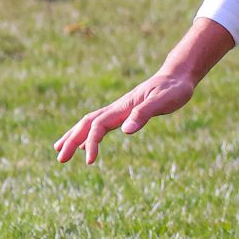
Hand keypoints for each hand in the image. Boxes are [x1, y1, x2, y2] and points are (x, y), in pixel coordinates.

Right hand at [54, 69, 196, 164]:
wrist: (178, 76)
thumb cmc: (174, 89)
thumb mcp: (164, 100)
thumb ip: (145, 113)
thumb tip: (126, 131)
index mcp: (123, 107)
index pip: (98, 126)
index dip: (91, 143)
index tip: (89, 162)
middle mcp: (117, 108)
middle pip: (87, 124)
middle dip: (72, 140)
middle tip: (60, 159)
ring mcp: (119, 109)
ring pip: (90, 123)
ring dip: (74, 136)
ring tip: (60, 150)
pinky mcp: (125, 112)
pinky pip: (100, 124)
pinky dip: (89, 134)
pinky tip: (85, 144)